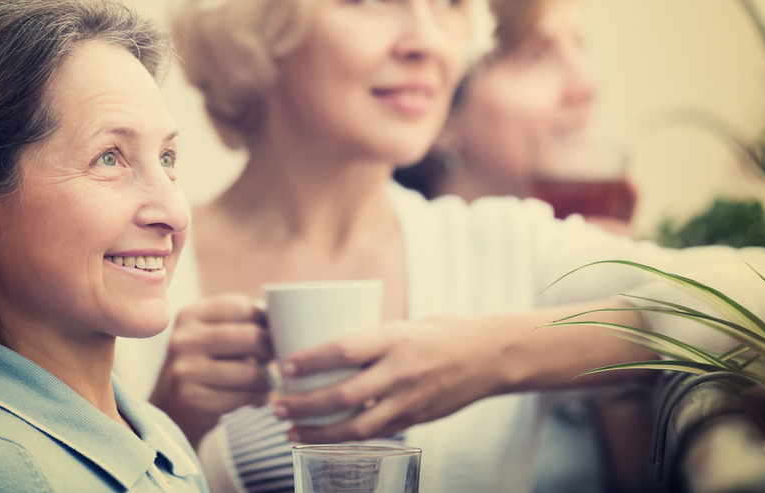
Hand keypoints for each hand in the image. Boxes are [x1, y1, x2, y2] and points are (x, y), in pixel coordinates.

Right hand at [148, 294, 272, 444]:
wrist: (170, 411)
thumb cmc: (204, 367)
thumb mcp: (211, 336)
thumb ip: (240, 323)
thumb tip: (284, 321)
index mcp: (191, 315)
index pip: (242, 307)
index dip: (265, 320)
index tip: (272, 333)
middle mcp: (184, 339)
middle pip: (249, 336)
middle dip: (270, 350)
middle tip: (274, 359)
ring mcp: (186, 369)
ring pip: (250, 371)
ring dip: (267, 380)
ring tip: (266, 382)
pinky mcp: (193, 398)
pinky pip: (243, 396)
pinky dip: (257, 399)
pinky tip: (254, 398)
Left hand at [273, 317, 503, 442]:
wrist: (488, 356)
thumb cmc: (440, 332)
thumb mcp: (403, 324)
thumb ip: (370, 339)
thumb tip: (324, 349)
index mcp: (394, 338)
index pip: (345, 350)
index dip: (310, 360)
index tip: (283, 366)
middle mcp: (400, 371)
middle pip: (343, 394)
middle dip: (304, 404)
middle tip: (275, 405)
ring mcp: (409, 400)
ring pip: (355, 426)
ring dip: (317, 432)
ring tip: (289, 433)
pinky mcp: (415, 419)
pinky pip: (373, 434)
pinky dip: (343, 440)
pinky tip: (321, 441)